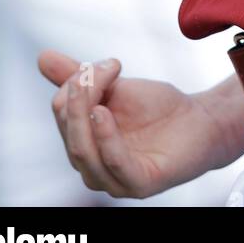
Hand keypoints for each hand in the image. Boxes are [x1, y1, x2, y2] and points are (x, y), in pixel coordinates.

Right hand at [38, 50, 237, 198]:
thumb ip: (80, 76)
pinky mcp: (139, 185)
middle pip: (69, 129)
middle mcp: (92, 166)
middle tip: (106, 67)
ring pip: (83, 151)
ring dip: (84, 115)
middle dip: (82, 92)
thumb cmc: (157, 108)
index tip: (111, 63)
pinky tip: (104, 114)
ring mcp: (114, 180)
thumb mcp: (115, 87)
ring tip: (98, 88)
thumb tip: (42, 57)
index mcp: (82, 143)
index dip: (78, 82)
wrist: (201, 119)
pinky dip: (106, 138)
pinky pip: (114, 164)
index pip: (61, 112)